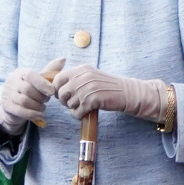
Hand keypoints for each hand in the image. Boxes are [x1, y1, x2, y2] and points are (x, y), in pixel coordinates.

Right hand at [0, 58, 62, 134]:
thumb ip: (50, 72)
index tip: (52, 92)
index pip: (30, 75)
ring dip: (37, 106)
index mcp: (20, 72)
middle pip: (27, 89)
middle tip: (46, 100)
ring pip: (24, 101)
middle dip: (40, 97)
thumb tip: (63, 59)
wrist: (14, 105)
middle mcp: (11, 81)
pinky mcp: (6, 106)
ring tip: (43, 107)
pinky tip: (40, 115)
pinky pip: (20, 111)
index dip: (42, 84)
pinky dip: (32, 114)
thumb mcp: (38, 80)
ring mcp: (7, 94)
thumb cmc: (30, 90)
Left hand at [52, 65, 169, 122]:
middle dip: (63, 100)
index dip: (57, 88)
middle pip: (60, 92)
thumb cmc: (107, 85)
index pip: (58, 78)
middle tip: (71, 103)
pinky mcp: (92, 101)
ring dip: (73, 108)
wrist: (127, 92)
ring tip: (83, 105)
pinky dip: (79, 115)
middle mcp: (82, 77)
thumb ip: (76, 77)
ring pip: (68, 104)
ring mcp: (87, 89)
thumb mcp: (90, 75)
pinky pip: (76, 112)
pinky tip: (86, 111)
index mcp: (81, 69)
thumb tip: (56, 85)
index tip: (62, 94)